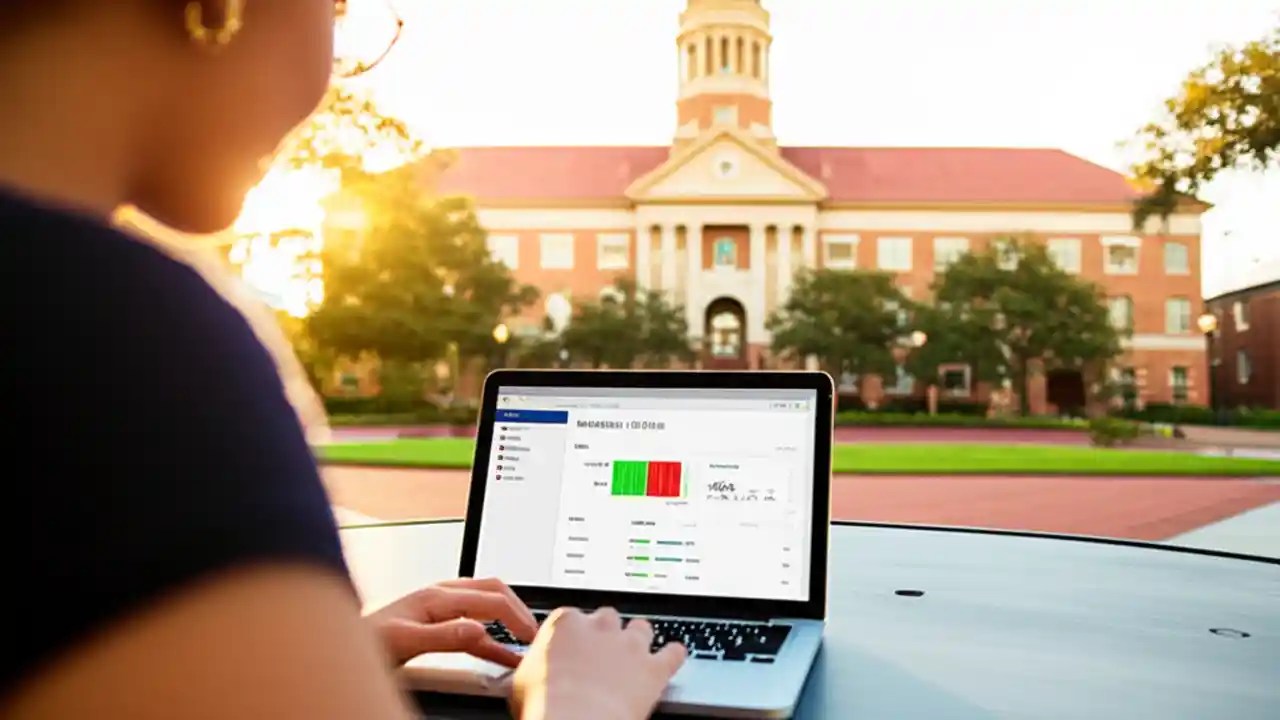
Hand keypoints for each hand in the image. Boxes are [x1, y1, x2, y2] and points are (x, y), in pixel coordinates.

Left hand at [365, 577, 537, 666]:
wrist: (335, 646)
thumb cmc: (364, 640)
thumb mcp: (405, 641)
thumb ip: (444, 635)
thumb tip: (480, 631)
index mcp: (437, 595)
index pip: (491, 599)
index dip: (517, 617)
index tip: (533, 637)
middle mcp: (440, 595)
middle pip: (494, 590)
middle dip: (520, 609)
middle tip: (538, 633)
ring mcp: (437, 605)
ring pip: (486, 602)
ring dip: (508, 619)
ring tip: (526, 640)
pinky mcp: (433, 620)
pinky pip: (473, 622)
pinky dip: (492, 636)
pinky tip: (500, 653)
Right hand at [511, 608, 686, 719]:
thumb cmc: (544, 705)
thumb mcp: (520, 682)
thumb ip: (530, 668)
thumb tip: (524, 675)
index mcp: (565, 624)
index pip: (571, 618)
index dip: (574, 634)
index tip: (572, 645)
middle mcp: (600, 627)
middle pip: (608, 617)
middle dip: (606, 631)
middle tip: (601, 650)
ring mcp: (630, 645)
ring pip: (641, 627)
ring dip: (639, 637)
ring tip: (637, 648)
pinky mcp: (654, 668)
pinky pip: (673, 653)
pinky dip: (674, 654)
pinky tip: (675, 653)